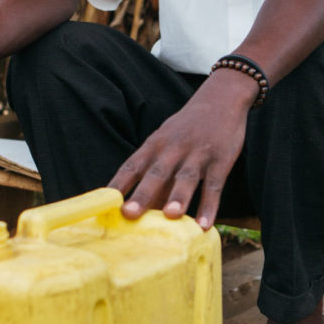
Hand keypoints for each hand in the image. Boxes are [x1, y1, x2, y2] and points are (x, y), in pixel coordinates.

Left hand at [108, 69, 257, 229]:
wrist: (221, 98)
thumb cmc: (186, 128)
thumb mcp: (165, 141)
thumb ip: (153, 171)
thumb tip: (139, 208)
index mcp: (154, 145)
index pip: (131, 166)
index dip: (117, 185)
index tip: (103, 205)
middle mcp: (173, 149)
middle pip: (156, 173)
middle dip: (142, 194)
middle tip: (129, 214)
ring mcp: (198, 154)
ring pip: (186, 177)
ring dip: (178, 197)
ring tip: (170, 216)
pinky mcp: (221, 160)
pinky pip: (214, 185)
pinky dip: (209, 206)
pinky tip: (204, 225)